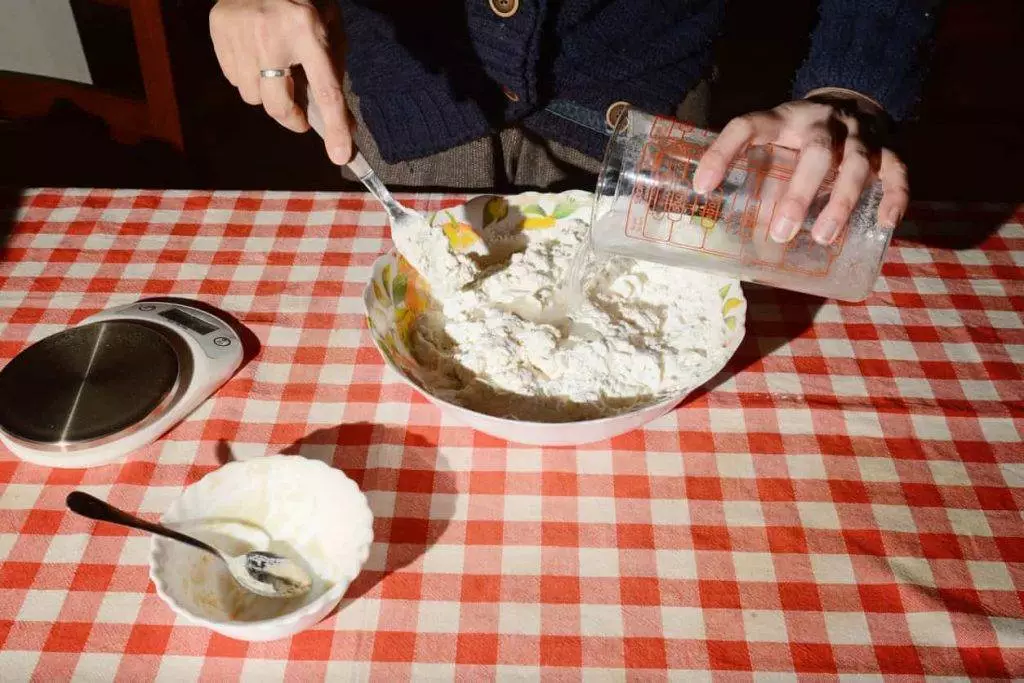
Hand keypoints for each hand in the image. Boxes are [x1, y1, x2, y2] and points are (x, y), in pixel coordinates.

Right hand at [209, 0, 352, 163]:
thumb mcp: (329, 26)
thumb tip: (342, 121)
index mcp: (307, 30)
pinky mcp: (219, 33)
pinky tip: (255, 55)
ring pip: (252, 96)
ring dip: (266, 93)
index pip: (325, 90)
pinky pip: (233, 79)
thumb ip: (334, 71)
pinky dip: (247, 77)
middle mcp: (271, 35)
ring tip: (274, 69)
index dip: (335, 126)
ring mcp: (240, 34)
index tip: (341, 155)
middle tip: (301, 118)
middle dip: (291, 118)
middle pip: (278, 104)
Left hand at [692, 93, 907, 244]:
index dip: (722, 152)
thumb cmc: (800, 135)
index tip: (702, 186)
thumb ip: (751, 168)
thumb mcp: (773, 138)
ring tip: (824, 238)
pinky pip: (897, 172)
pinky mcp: (890, 148)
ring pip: (857, 164)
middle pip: (816, 152)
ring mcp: (860, 135)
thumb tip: (711, 212)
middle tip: (781, 233)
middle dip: (799, 194)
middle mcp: (823, 122)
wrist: (856, 100)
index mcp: (783, 118)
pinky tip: (884, 224)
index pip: (747, 126)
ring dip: (841, 202)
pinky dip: (894, 197)